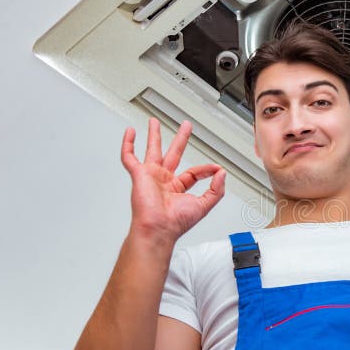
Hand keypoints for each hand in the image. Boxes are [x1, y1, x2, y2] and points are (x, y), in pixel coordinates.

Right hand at [121, 117, 225, 241]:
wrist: (158, 228)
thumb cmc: (176, 222)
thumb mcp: (204, 205)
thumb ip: (216, 189)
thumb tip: (222, 173)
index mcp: (178, 188)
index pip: (194, 172)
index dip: (206, 169)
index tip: (215, 168)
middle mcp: (164, 180)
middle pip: (174, 153)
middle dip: (180, 139)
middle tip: (186, 126)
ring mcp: (151, 176)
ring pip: (153, 150)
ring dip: (154, 135)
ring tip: (154, 122)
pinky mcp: (139, 175)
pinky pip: (129, 157)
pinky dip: (128, 144)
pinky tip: (130, 132)